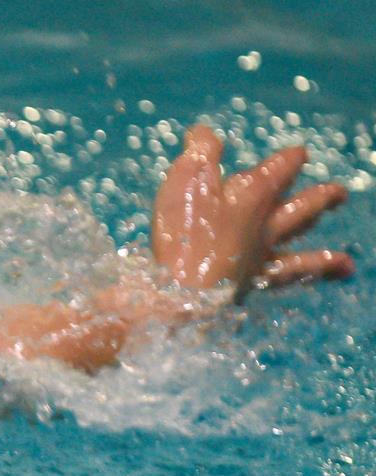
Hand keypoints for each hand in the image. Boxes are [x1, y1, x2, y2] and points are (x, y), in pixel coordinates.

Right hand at [153, 124, 353, 296]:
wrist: (182, 290)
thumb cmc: (183, 233)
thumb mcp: (185, 181)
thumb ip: (200, 152)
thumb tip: (204, 132)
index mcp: (253, 193)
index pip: (281, 168)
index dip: (290, 159)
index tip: (299, 154)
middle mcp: (266, 222)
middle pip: (302, 206)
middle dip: (321, 197)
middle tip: (339, 194)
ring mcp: (264, 253)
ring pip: (303, 243)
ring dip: (324, 244)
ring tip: (345, 255)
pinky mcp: (256, 281)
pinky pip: (296, 274)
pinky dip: (318, 272)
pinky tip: (336, 274)